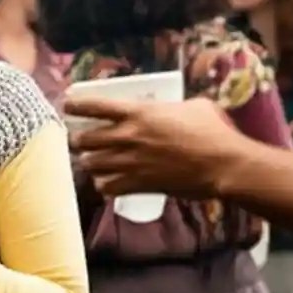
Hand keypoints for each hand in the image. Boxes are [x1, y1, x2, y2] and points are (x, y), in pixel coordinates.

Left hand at [66, 96, 250, 199]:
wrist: (224, 164)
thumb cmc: (214, 131)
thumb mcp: (193, 106)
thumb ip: (174, 106)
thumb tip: (174, 108)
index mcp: (138, 112)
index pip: (95, 105)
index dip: (76, 105)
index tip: (68, 106)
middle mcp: (128, 136)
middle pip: (84, 139)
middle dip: (79, 140)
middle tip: (81, 140)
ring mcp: (130, 162)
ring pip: (90, 164)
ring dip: (89, 162)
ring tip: (93, 162)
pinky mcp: (138, 184)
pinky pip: (106, 187)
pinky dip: (103, 185)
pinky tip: (107, 183)